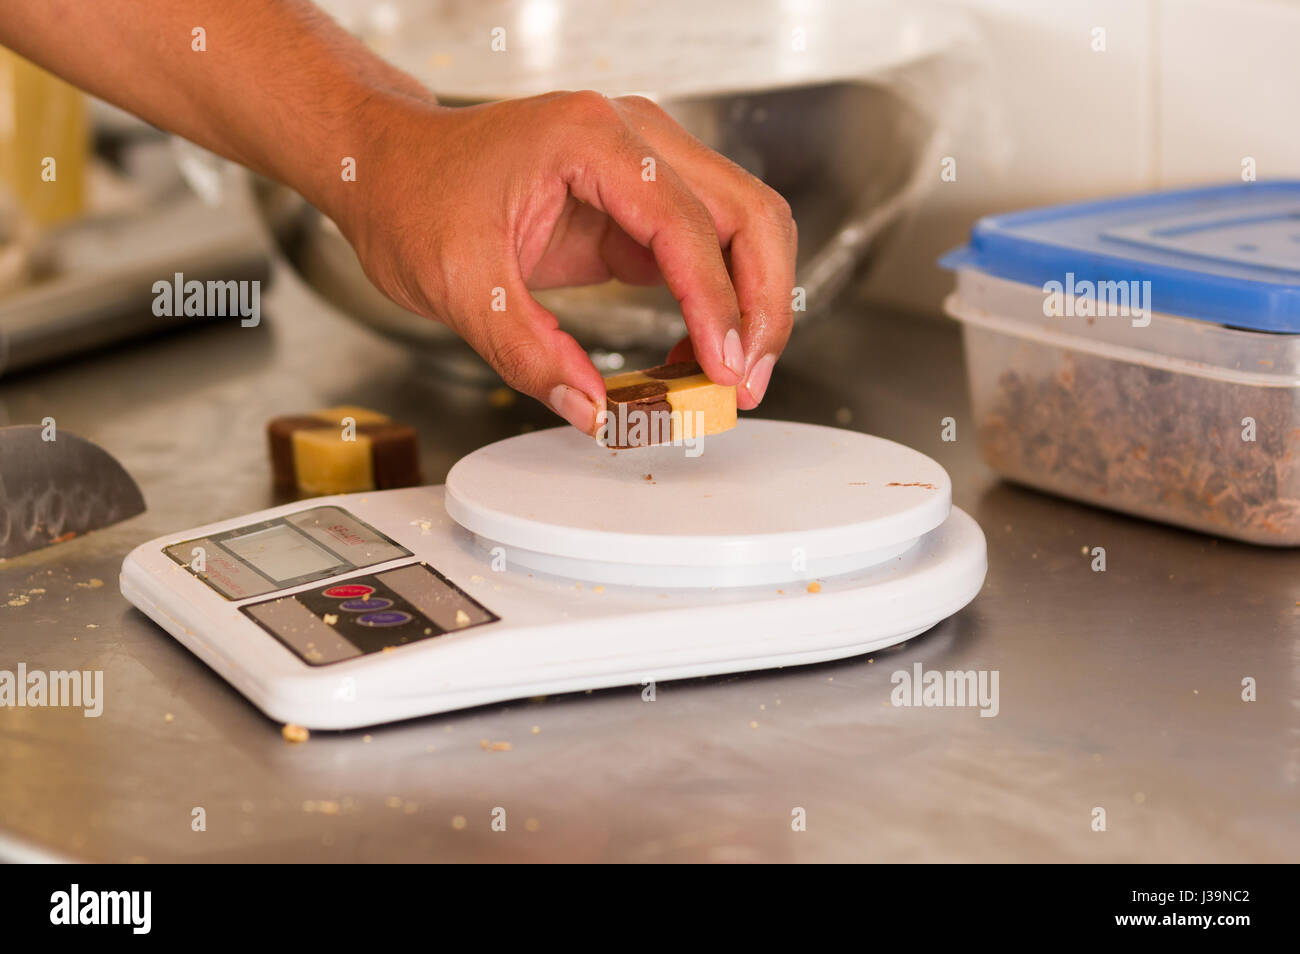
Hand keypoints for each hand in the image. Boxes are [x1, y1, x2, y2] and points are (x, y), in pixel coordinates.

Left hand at [328, 90, 796, 433]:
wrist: (389, 169)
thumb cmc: (412, 197)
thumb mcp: (459, 284)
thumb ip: (528, 351)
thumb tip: (593, 410)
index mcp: (590, 139)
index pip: (686, 222)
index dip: (717, 302)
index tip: (726, 368)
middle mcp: (633, 137)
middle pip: (746, 213)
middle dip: (762, 303)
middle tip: (748, 381)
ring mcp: (643, 165)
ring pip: (744, 225)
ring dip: (755, 301)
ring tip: (735, 375)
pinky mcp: (639, 204)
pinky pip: (709, 249)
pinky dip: (720, 302)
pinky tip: (700, 353)